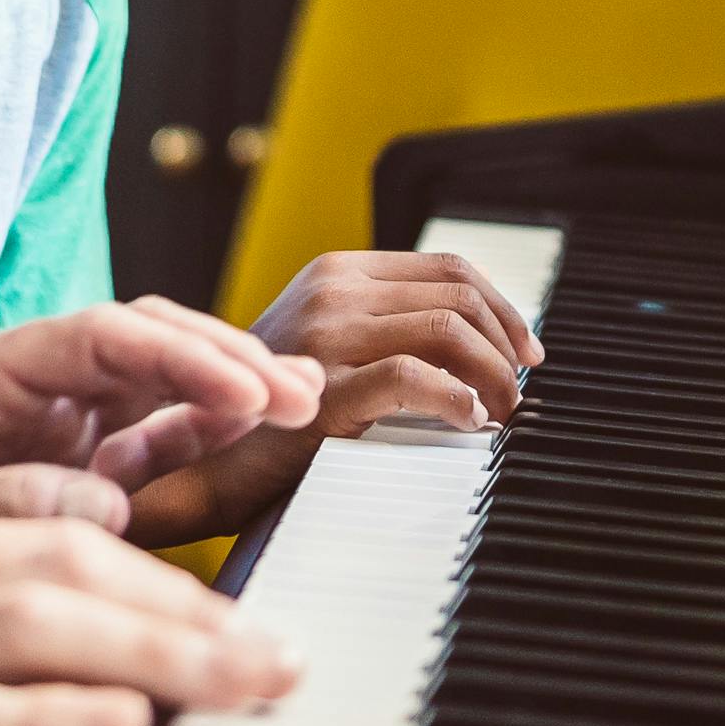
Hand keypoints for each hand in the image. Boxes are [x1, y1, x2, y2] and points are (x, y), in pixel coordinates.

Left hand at [0, 298, 328, 570]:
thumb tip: (102, 513)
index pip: (104, 337)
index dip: (185, 358)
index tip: (249, 392)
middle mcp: (26, 389)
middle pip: (147, 344)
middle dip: (225, 361)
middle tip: (297, 399)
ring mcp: (52, 429)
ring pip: (161, 385)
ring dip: (229, 391)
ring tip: (301, 410)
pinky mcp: (68, 477)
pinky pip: (152, 441)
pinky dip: (208, 437)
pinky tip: (258, 442)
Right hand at [0, 516, 298, 725]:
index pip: (49, 537)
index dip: (155, 571)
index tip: (235, 620)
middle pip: (71, 565)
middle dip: (189, 609)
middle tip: (281, 658)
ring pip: (41, 619)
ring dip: (161, 648)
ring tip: (248, 684)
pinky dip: (54, 712)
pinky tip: (124, 723)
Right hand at [116, 252, 546, 549]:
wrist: (199, 459)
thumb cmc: (268, 414)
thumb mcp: (325, 345)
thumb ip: (383, 326)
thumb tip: (475, 337)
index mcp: (335, 273)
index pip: (448, 266)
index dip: (501, 307)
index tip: (525, 352)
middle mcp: (330, 291)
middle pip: (459, 293)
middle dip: (506, 342)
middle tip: (520, 390)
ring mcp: (326, 337)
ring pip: (449, 329)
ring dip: (494, 374)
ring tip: (501, 413)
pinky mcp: (326, 389)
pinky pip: (415, 377)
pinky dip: (460, 398)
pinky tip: (471, 423)